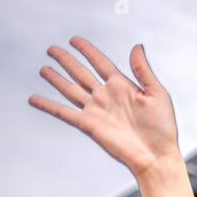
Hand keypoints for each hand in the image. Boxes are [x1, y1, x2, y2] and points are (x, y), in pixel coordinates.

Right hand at [30, 37, 195, 196]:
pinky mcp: (89, 125)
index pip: (100, 62)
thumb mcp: (157, 94)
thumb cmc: (162, 128)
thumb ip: (143, 70)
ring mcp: (96, 110)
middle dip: (66, 60)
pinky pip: (63, 112)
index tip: (74, 40)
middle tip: (52, 49)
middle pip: (81, 73)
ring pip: (70, 89)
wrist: (156, 156)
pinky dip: (48, 106)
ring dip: (56, 79)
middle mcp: (106, 96)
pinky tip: (34, 99)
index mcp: (123, 86)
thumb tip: (137, 46)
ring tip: (43, 69)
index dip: (87, 50)